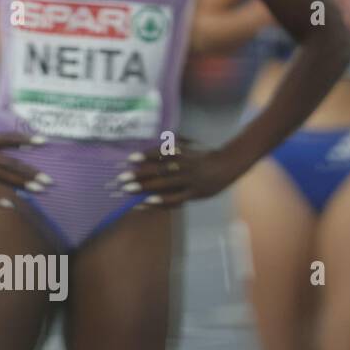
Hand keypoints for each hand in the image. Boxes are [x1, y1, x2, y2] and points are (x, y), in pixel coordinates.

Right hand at [0, 130, 49, 211]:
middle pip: (12, 163)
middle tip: (49, 181)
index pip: (10, 138)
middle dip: (31, 172)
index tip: (44, 142)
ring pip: (3, 176)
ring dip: (22, 183)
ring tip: (38, 190)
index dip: (26, 139)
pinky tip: (10, 205)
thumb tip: (3, 142)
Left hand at [112, 141, 236, 206]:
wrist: (228, 165)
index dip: (145, 156)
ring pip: (164, 184)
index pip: (161, 153)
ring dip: (145, 188)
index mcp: (182, 153)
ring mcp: (189, 180)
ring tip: (128, 190)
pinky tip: (146, 202)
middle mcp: (184, 166)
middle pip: (159, 170)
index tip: (130, 159)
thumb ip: (171, 148)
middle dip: (139, 175)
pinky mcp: (194, 193)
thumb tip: (149, 150)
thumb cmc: (203, 155)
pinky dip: (161, 201)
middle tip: (121, 179)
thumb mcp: (188, 147)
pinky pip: (175, 199)